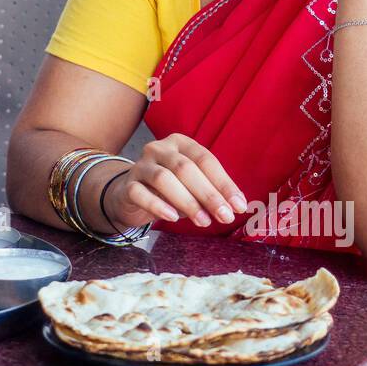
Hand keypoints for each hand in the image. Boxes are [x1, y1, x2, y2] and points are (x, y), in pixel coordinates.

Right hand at [101, 133, 248, 229]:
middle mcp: (159, 149)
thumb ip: (210, 190)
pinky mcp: (127, 185)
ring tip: (204, 221)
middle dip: (209, 194)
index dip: (224, 183)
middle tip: (225, 216)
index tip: (239, 205)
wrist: (130, 195)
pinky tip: (172, 218)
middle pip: (185, 168)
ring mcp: (141, 166)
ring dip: (187, 202)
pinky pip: (140, 193)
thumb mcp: (191, 185)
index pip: (205, 159)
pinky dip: (158, 205)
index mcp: (180, 143)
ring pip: (164, 179)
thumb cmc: (169, 189)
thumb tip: (236, 205)